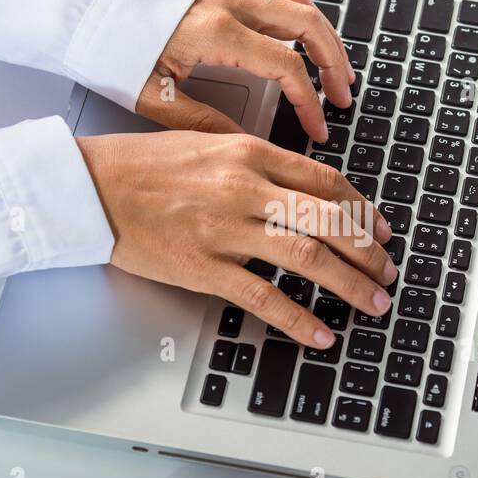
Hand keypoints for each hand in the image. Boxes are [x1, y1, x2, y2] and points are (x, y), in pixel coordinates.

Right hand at [76, 131, 395, 348]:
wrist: (89, 187)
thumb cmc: (142, 167)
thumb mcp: (207, 144)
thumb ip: (255, 162)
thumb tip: (299, 188)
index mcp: (250, 152)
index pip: (325, 182)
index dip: (362, 209)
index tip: (381, 229)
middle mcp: (246, 187)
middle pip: (330, 220)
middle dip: (369, 251)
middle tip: (388, 272)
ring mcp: (227, 229)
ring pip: (309, 257)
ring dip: (350, 284)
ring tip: (373, 303)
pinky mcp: (204, 267)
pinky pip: (264, 297)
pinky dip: (299, 319)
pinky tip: (321, 333)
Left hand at [135, 0, 352, 142]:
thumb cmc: (104, 39)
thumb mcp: (153, 94)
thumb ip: (203, 122)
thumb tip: (242, 145)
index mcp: (216, 32)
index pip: (286, 67)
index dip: (309, 102)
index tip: (317, 128)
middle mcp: (228, 4)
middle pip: (307, 26)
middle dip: (334, 63)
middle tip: (343, 96)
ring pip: (297, 4)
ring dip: (323, 36)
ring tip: (336, 67)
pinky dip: (299, 16)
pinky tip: (302, 38)